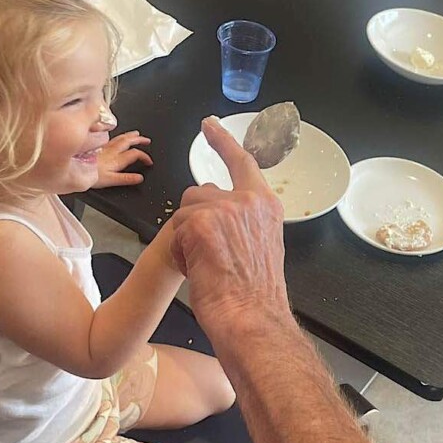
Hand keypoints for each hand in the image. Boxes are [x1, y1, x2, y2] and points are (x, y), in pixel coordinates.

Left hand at [92, 131, 152, 187]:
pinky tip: (116, 137)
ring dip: (129, 135)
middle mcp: (110, 151)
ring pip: (119, 138)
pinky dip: (116, 137)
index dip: (144, 156)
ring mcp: (103, 148)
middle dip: (139, 140)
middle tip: (147, 140)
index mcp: (116, 159)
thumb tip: (139, 177)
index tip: (149, 161)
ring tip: (136, 133)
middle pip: (128, 142)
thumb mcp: (111, 181)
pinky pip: (110, 139)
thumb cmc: (90, 176)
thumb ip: (126, 179)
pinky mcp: (96, 147)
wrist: (73, 169)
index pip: (135, 154)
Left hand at [170, 117, 290, 340]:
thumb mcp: (260, 247)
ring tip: (205, 265)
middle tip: (209, 256)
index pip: (241, 162)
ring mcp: (226, 208)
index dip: (223, 142)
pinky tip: (198, 268)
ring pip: (184, 210)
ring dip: (186, 238)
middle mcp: (249, 201)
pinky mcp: (203, 222)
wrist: (251, 317)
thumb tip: (216, 219)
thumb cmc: (254, 296)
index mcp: (266, 205)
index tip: (209, 125)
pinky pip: (176, 229)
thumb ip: (243, 223)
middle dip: (194, 221)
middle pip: (200, 193)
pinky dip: (180, 252)